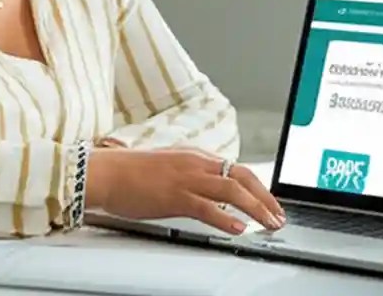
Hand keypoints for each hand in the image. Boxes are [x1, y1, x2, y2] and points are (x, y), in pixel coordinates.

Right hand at [85, 148, 286, 234]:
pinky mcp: (174, 196)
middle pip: (242, 175)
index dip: (257, 186)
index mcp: (194, 155)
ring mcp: (186, 178)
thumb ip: (188, 174)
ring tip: (268, 223)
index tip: (268, 201)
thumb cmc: (129, 173)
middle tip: (278, 215)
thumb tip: (205, 190)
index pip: (235, 167)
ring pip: (232, 189)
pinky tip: (238, 228)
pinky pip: (208, 207)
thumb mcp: (167, 167)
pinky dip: (227, 217)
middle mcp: (195, 162)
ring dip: (256, 208)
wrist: (105, 173)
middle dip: (265, 197)